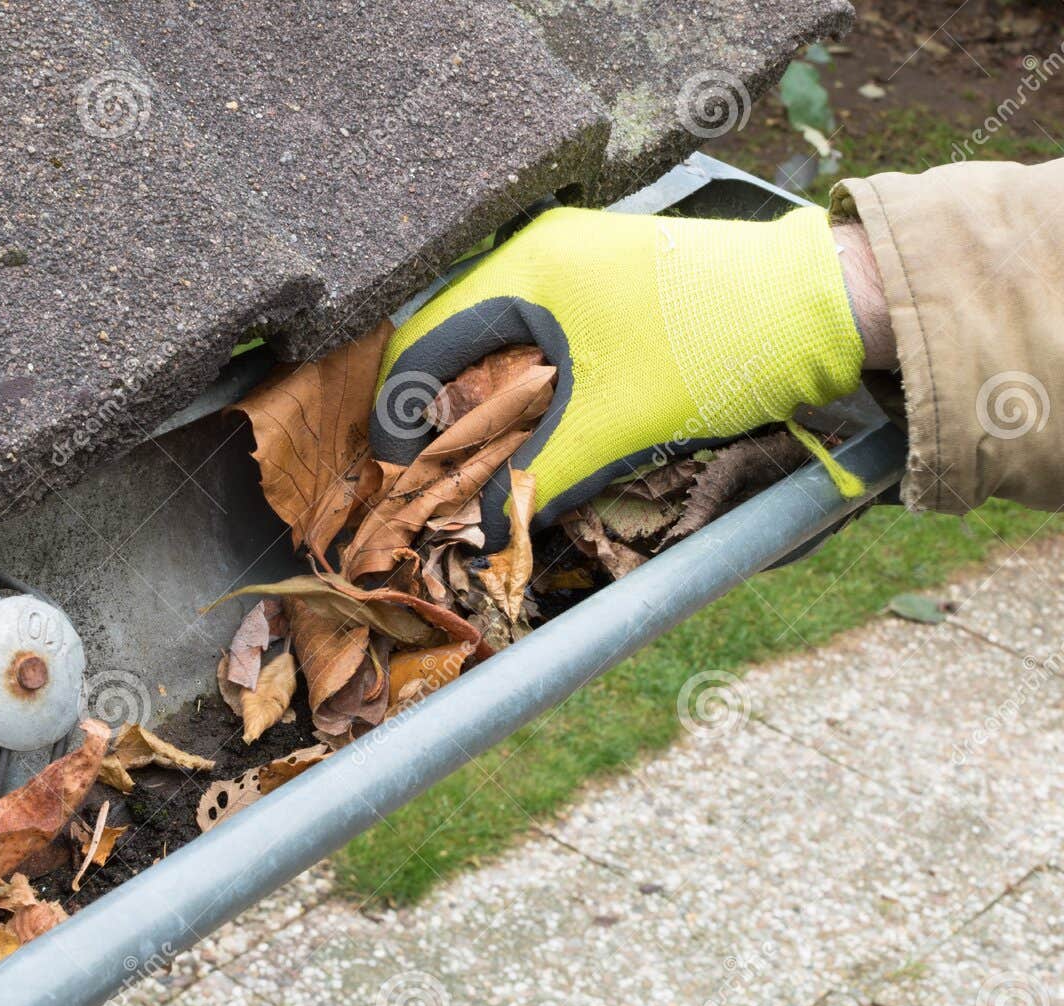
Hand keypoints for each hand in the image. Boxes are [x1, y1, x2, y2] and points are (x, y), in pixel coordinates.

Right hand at [370, 205, 869, 548]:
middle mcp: (542, 251)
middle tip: (428, 478)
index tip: (395, 477)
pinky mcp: (610, 280)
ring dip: (478, 402)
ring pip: (495, 338)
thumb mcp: (617, 423)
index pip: (423, 343)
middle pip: (452, 339)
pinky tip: (529, 429)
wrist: (829, 305)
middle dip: (433, 413)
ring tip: (472, 464)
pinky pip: (537, 334)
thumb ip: (538, 480)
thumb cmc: (715, 350)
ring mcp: (579, 260)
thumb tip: (481, 535)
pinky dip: (520, 384)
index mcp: (527, 268)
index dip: (398, 416)